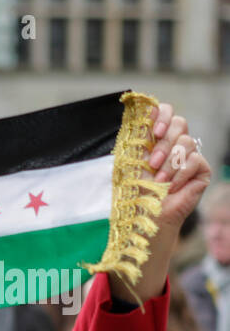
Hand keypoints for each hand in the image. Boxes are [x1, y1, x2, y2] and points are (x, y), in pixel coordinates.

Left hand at [110, 102, 211, 303]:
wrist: (144, 220)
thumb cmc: (132, 194)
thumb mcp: (130, 163)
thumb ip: (136, 138)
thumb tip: (136, 110)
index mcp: (155, 138)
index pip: (166, 112)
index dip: (162, 114)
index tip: (153, 130)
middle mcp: (174, 145)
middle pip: (181, 123)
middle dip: (164, 143)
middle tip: (151, 163)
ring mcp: (189, 157)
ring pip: (188, 142)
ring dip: (170, 163)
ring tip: (158, 181)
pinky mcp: (201, 171)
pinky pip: (197, 161)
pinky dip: (181, 175)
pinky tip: (171, 188)